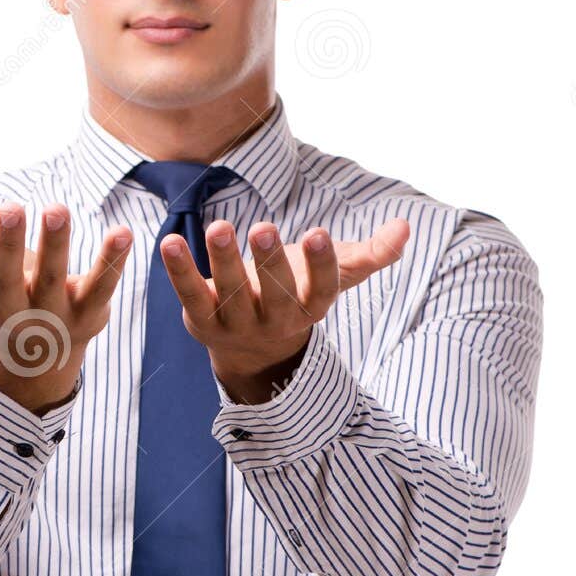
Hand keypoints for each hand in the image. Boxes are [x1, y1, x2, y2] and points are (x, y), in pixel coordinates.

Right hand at [0, 202, 133, 412]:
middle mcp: (13, 309)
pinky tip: (126, 232)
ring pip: (55, 280)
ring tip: (58, 208)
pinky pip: (102, 287)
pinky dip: (113, 262)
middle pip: (7, 280)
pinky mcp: (88, 313)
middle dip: (8, 246)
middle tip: (9, 207)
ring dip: (57, 246)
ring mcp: (52, 315)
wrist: (39, 354)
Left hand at [160, 217, 410, 401]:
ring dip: (224, 261)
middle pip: (275, 295)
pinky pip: (190, 295)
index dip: (321, 265)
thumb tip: (405, 227)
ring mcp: (238, 325)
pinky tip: (169, 241)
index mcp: (311, 308)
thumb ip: (370, 254)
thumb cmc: (297, 294)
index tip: (321, 234)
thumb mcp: (333, 276)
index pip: (321, 290)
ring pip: (231, 295)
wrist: (254, 349)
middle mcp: (276, 322)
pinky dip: (179, 269)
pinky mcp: (203, 321)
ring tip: (220, 226)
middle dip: (270, 263)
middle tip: (265, 227)